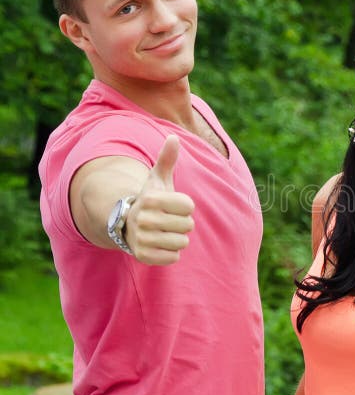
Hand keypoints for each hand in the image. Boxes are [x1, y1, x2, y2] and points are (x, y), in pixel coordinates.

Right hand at [125, 135, 194, 264]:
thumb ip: (167, 159)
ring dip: (177, 238)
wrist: (126, 224)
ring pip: (182, 242)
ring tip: (163, 232)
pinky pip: (173, 257)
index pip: (189, 206)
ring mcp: (142, 239)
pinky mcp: (143, 256)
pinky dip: (170, 253)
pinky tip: (159, 244)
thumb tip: (174, 137)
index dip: (185, 206)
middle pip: (188, 225)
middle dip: (182, 223)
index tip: (172, 205)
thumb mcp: (157, 179)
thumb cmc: (150, 200)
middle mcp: (143, 219)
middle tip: (167, 220)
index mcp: (151, 199)